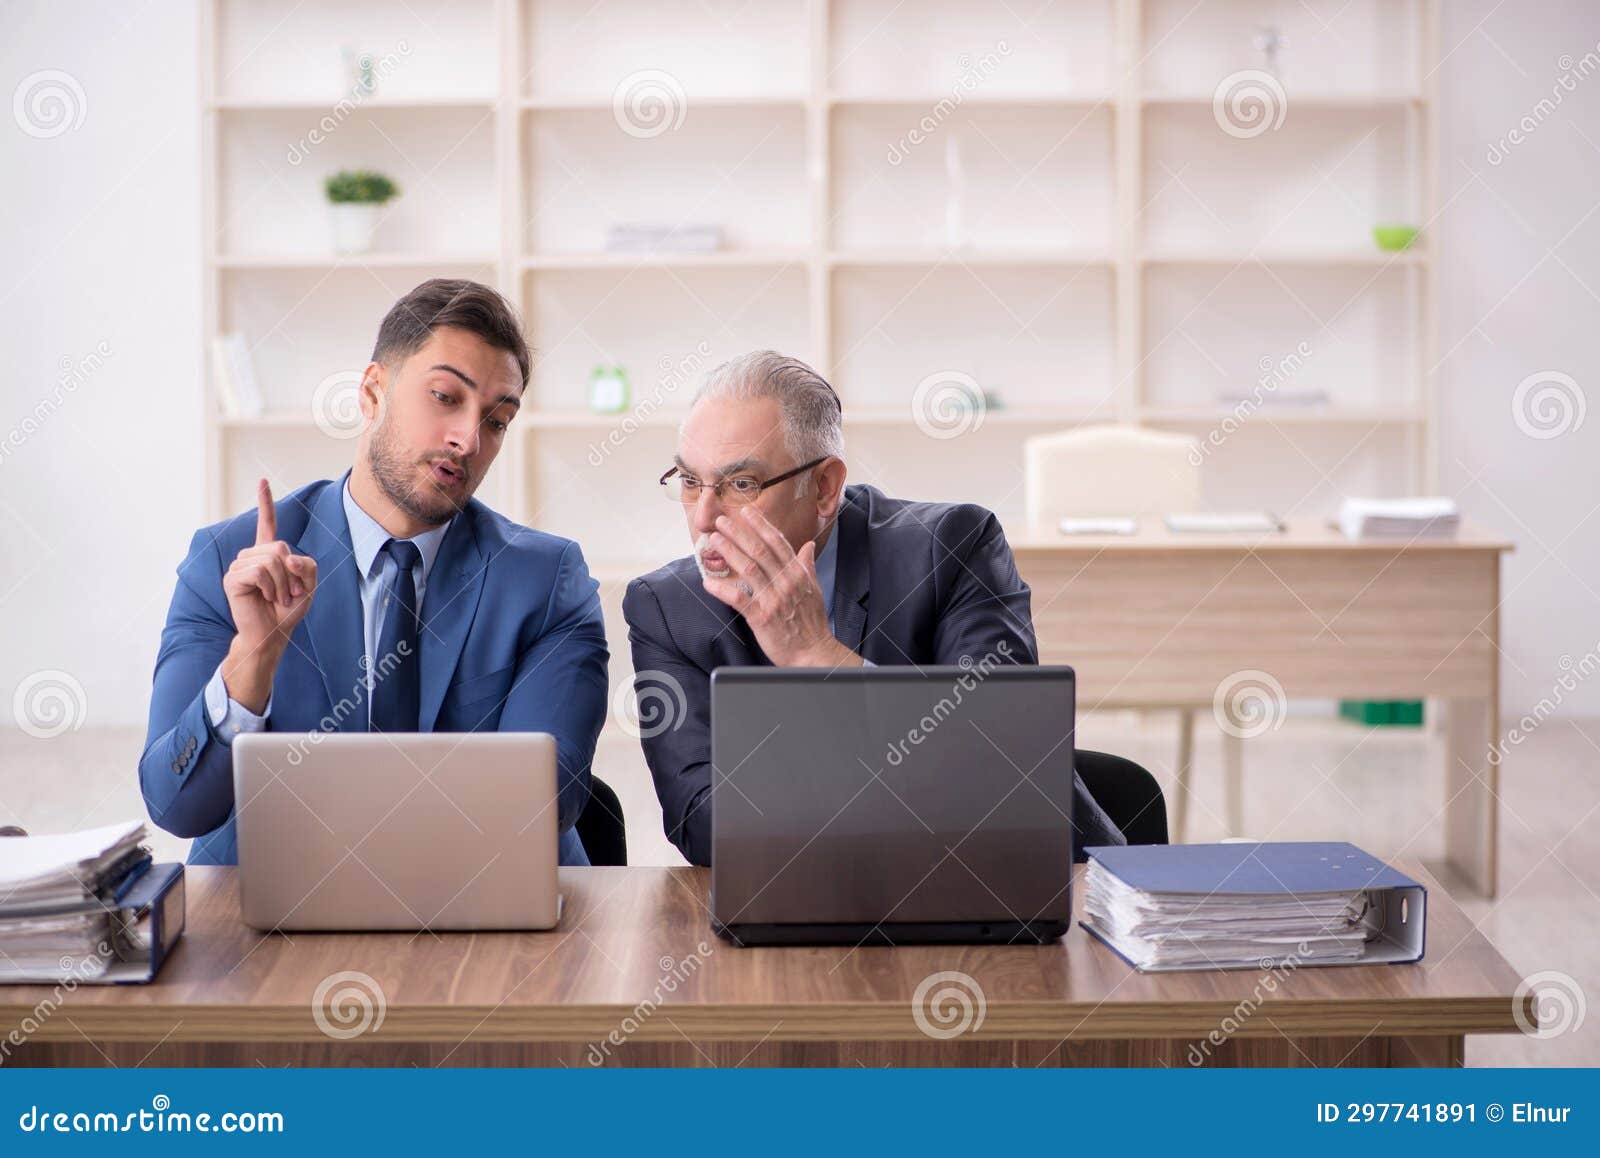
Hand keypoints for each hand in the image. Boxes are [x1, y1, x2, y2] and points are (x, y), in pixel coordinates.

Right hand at [220, 479, 317, 711]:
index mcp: (267, 555)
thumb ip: (307, 565)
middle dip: (292, 573)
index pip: (267, 524)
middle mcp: (250, 557)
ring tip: (277, 598)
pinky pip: (260, 572)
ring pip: (271, 560)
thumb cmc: (288, 610)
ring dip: (282, 583)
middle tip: (289, 593)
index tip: (263, 481)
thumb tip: (286, 557)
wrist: (273, 634)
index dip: (265, 503)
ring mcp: (239, 567)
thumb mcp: (309, 585)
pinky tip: (265, 598)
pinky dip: (270, 587)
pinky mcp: (232, 579)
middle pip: (279, 547)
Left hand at [701, 507, 859, 667]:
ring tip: (714, 540)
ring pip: (749, 569)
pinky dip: (723, 590)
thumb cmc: (812, 623)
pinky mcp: (762, 617)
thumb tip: (807, 546)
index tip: (746, 512)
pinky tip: (708, 582)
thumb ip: (807, 566)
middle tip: (722, 521)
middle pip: (760, 551)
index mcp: (797, 574)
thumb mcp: (815, 589)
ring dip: (730, 552)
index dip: (760, 525)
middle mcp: (785, 583)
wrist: (813, 652)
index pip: (777, 542)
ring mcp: (774, 599)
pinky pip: (739, 600)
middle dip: (739, 533)